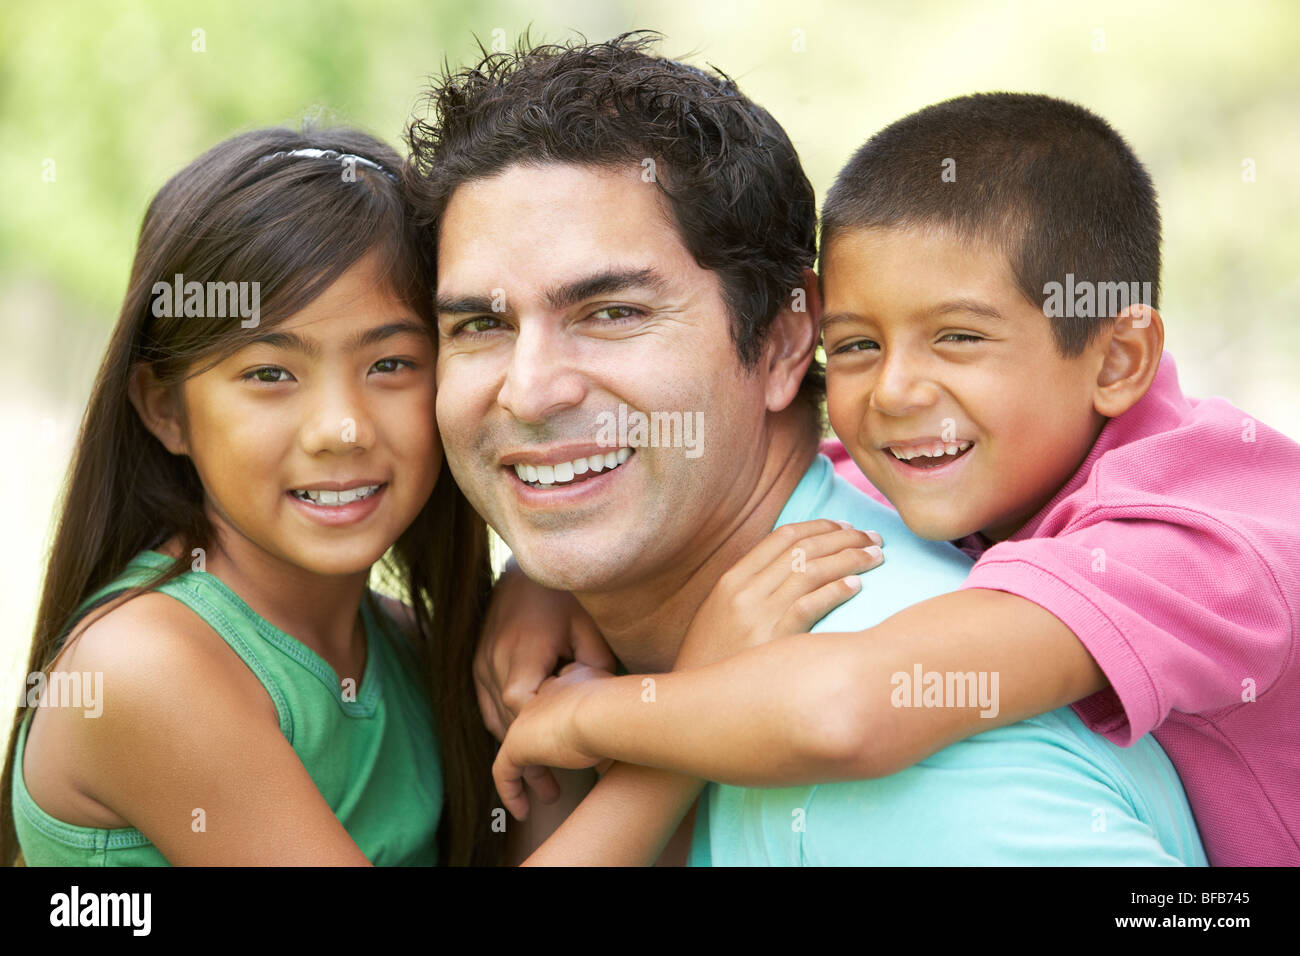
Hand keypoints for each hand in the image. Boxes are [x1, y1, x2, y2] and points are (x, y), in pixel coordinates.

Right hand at [474, 559, 615, 803]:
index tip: (567, 761)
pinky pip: (486, 707)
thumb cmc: (564, 597)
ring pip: (492, 720)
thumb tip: (604, 705)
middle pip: (505, 724)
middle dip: (528, 761)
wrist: (525, 570)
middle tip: (552, 796)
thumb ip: (594, 664)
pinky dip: (505, 730)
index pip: (522, 707)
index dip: (541, 736)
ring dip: (513, 751)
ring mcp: (479, 664)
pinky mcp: (476, 665)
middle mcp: (491, 661)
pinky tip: (525, 750)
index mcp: (520, 652)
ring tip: (539, 786)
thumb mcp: (589, 625)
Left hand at [493, 662, 614, 819]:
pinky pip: (504, 770)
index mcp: (577, 679)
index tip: (579, 746)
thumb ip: (618, 731)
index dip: (570, 724)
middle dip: (552, 747)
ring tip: (550, 797)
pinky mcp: (517, 741)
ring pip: (525, 745)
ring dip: (536, 774)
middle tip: (566, 770)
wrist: (610, 712)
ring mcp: (530, 715)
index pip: (566, 698)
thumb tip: (616, 759)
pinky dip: (511, 791)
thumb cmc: (631, 716)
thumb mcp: (628, 720)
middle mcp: (550, 692)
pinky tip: (522, 812)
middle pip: (543, 720)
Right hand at [675, 518, 882, 669]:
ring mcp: (758, 615)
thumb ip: (751, 590)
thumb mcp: (720, 615)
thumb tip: (791, 573)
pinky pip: (809, 605)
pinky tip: (857, 586)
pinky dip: (836, 590)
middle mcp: (745, 591)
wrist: (696, 701)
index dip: (819, 526)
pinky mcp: (773, 642)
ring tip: (876, 557)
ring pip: (811, 571)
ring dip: (849, 559)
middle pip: (803, 548)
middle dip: (844, 538)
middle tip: (873, 538)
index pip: (782, 536)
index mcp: (732, 579)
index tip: (845, 527)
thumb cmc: (713, 661)